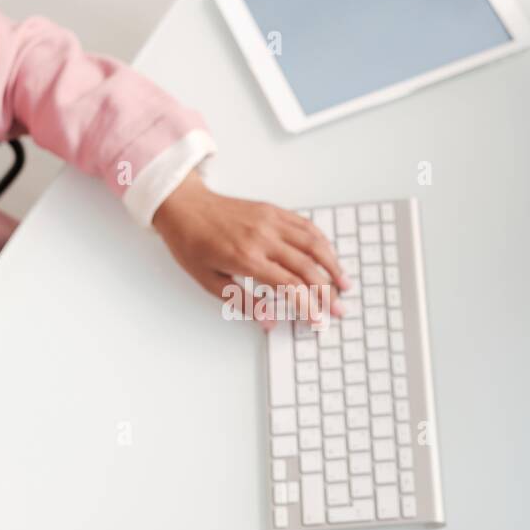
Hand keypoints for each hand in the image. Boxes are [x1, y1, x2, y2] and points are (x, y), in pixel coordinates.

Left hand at [151, 171, 350, 327]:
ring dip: (333, 266)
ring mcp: (271, 221)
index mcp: (246, 258)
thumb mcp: (210, 281)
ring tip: (345, 284)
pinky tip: (329, 256)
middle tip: (338, 309)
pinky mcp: (273, 210)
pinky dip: (322, 242)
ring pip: (313, 244)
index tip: (318, 319)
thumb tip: (269, 321)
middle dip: (327, 292)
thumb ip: (243, 302)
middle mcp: (263, 238)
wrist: (185, 208)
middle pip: (307, 267)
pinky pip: (305, 225)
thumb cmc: (193, 244)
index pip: (289, 285)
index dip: (308, 305)